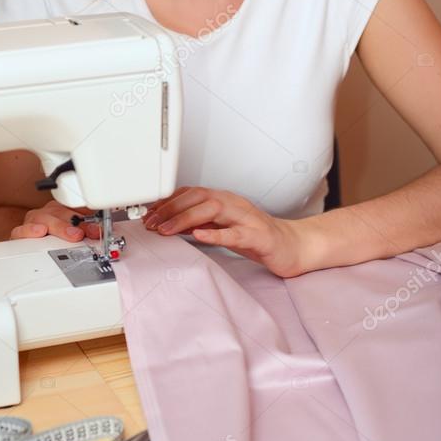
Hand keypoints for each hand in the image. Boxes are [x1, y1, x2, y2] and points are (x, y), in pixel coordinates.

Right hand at [10, 200, 101, 242]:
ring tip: (69, 234)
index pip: (76, 210)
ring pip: (43, 218)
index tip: (96, 229)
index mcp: (62, 209)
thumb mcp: (73, 234)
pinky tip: (40, 232)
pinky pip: (22, 229)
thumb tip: (99, 234)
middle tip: (82, 233)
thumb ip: (85, 232)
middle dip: (74, 223)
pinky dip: (31, 230)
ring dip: (58, 226)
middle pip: (61, 212)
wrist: (29, 242)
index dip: (87, 219)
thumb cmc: (52, 238)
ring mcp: (34, 221)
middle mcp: (48, 212)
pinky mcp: (20, 232)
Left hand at [143, 186, 307, 277]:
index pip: (191, 193)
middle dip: (171, 208)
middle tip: (151, 223)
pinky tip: (199, 236)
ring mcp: (247, 218)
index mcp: (224, 201)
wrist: (291, 247)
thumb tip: (169, 223)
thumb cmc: (256, 237)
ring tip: (167, 230)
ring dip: (186, 219)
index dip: (167, 201)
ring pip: (213, 209)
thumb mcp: (221, 228)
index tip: (148, 213)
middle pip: (198, 196)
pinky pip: (235, 233)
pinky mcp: (258, 236)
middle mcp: (234, 204)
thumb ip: (198, 223)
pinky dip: (215, 233)